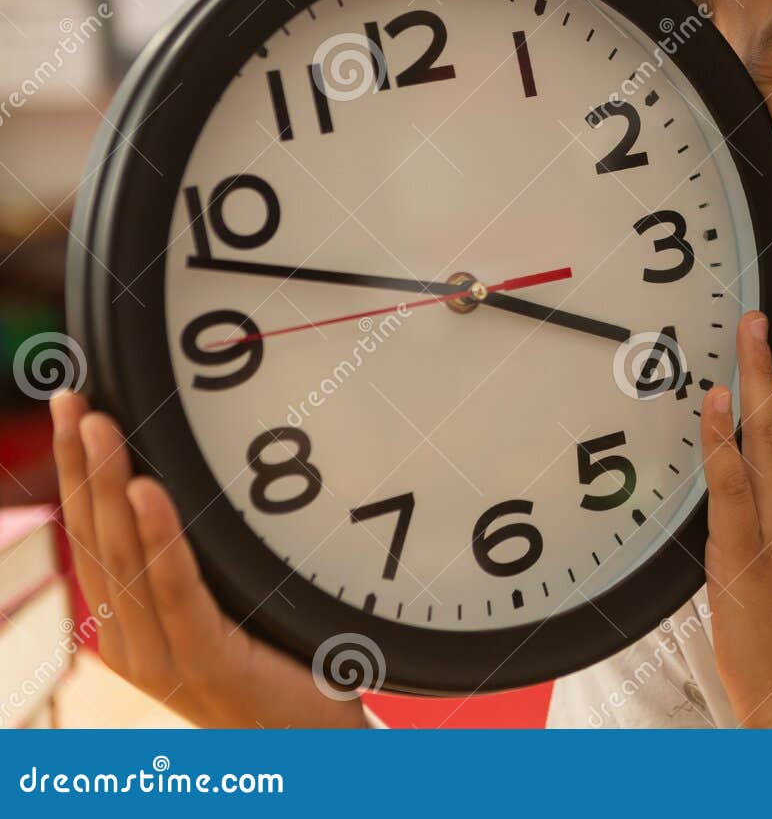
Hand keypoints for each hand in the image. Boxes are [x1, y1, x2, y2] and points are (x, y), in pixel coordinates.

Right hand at [50, 391, 368, 727]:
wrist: (315, 754)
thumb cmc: (287, 676)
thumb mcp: (240, 608)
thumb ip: (209, 563)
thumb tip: (206, 483)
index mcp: (134, 626)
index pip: (95, 535)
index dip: (78, 472)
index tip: (74, 408)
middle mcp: (134, 642)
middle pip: (96, 538)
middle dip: (81, 465)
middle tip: (74, 400)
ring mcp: (163, 657)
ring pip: (123, 557)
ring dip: (108, 485)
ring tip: (99, 427)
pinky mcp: (204, 664)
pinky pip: (176, 591)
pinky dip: (160, 538)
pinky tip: (146, 493)